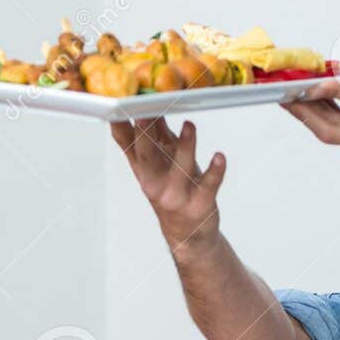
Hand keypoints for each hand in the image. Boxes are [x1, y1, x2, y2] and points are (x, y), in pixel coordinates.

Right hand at [111, 118, 225, 260]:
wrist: (188, 235)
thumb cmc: (174, 193)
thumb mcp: (158, 166)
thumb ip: (153, 135)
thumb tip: (147, 104)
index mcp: (143, 170)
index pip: (127, 145)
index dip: (122, 125)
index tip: (120, 104)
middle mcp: (155, 184)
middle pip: (146, 157)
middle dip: (144, 135)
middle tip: (143, 113)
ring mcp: (176, 196)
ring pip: (179, 170)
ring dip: (185, 147)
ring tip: (189, 126)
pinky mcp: (199, 205)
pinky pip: (208, 186)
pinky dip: (215, 172)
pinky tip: (220, 157)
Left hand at [281, 59, 339, 186]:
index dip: (331, 90)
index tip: (311, 82)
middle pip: (328, 129)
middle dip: (302, 113)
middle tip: (283, 97)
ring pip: (329, 134)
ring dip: (310, 115)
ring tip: (292, 98)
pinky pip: (339, 139)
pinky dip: (329, 123)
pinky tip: (319, 108)